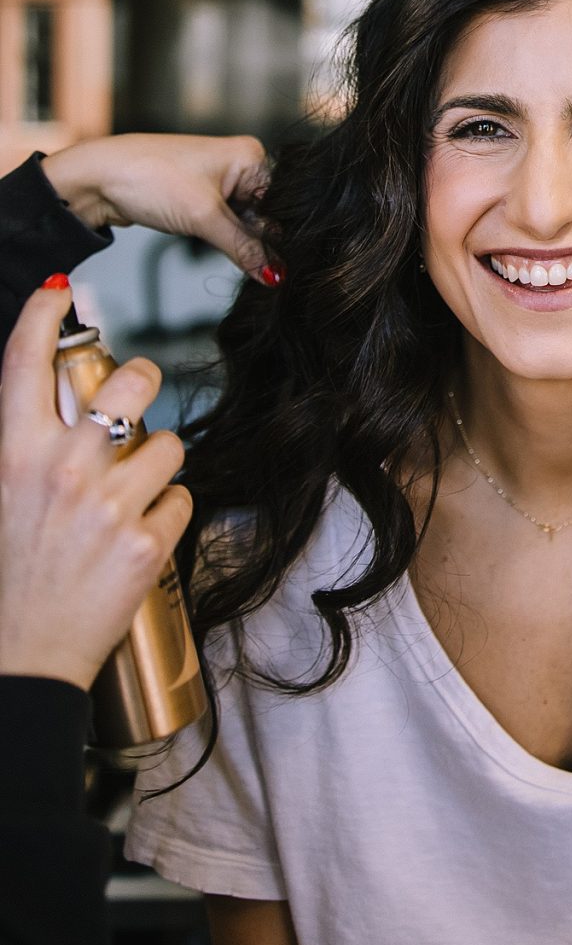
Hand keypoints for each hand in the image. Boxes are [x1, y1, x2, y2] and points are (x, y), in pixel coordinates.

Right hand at [0, 282, 192, 690]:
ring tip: (131, 496)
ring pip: (170, 443)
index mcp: (15, 454)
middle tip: (137, 393)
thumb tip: (64, 398)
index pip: (24, 363)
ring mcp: (107, 507)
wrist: (26, 653)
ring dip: (159, 463)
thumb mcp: (7, 492)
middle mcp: (62, 471)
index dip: (43, 315)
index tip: (59, 292)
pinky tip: (138, 537)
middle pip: (128, 380)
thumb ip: (34, 442)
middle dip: (143, 378)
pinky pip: (182, 499)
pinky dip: (167, 515)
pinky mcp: (145, 544)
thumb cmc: (15, 571)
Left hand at [42, 133, 272, 280]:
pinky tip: (210, 240)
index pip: (282, 202)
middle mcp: (240, 163)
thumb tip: (275, 275)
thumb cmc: (149, 178)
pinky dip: (222, 237)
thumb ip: (244, 248)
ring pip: (245, 222)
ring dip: (237, 240)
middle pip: (266, 213)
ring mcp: (220, 180)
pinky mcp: (203, 196)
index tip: (281, 266)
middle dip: (257, 239)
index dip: (279, 235)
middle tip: (255, 263)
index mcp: (251, 155)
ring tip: (218, 242)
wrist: (97, 178)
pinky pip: (226, 222)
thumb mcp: (204, 218)